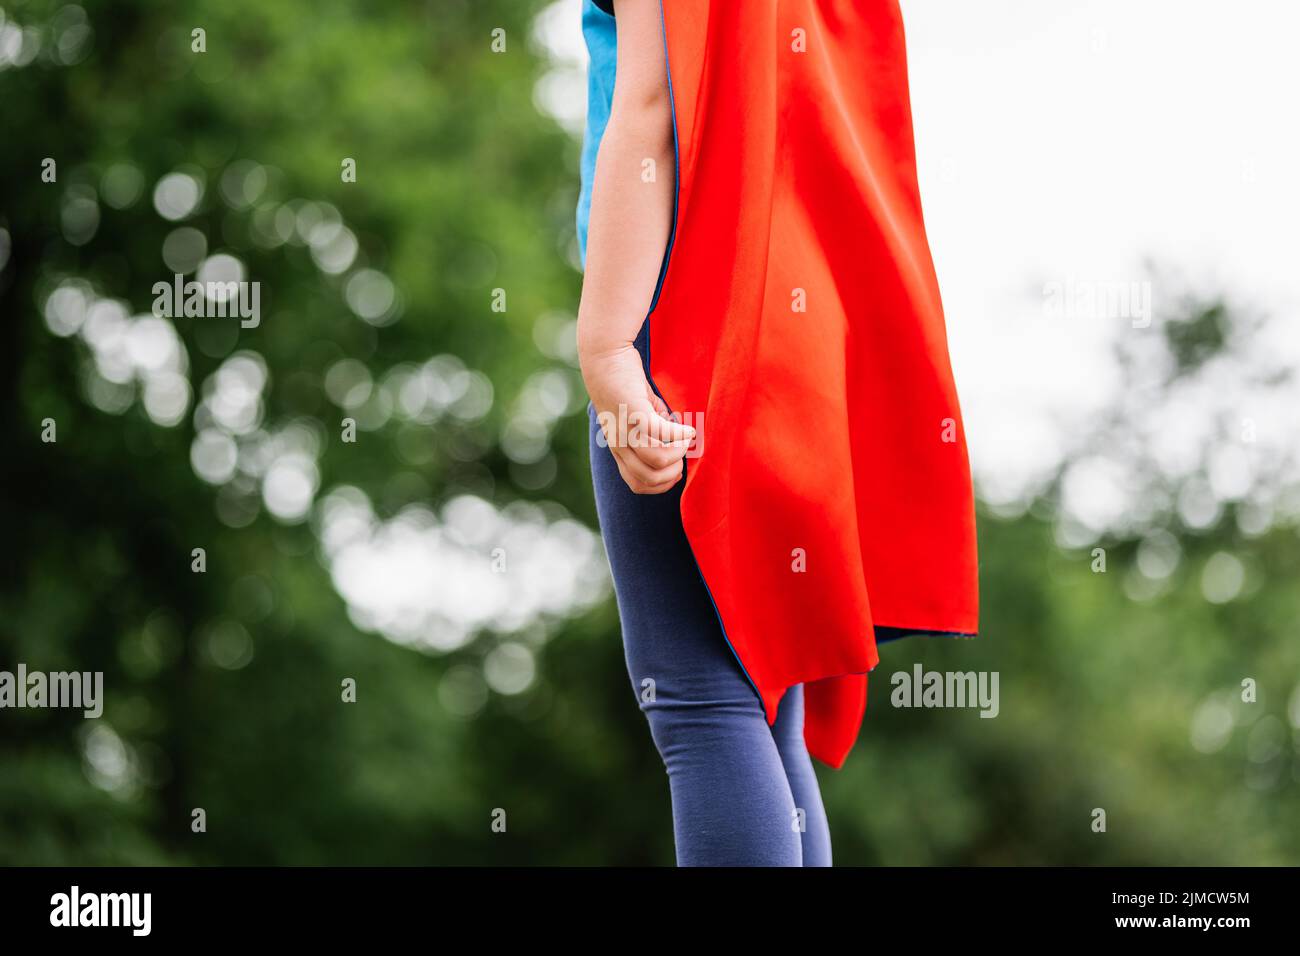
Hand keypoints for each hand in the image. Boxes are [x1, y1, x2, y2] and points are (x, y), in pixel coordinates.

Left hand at [581, 344, 695, 494]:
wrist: (603, 354)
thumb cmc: (623, 383)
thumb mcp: (638, 413)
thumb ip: (655, 430)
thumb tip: (680, 440)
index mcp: (619, 447)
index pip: (637, 484)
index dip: (662, 485)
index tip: (677, 470)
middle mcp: (619, 442)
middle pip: (647, 478)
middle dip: (673, 473)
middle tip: (684, 453)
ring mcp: (624, 428)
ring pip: (656, 460)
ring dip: (678, 453)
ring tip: (686, 439)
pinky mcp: (633, 410)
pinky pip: (660, 433)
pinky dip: (679, 434)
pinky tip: (688, 427)